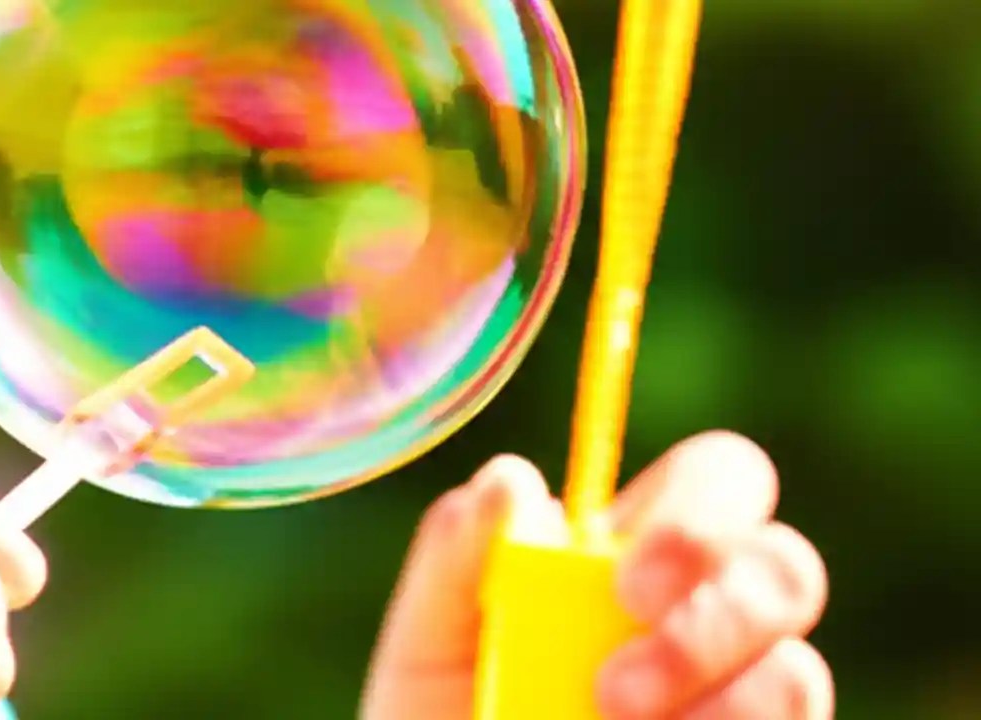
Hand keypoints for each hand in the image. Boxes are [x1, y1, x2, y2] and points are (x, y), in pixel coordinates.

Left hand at [362, 431, 831, 719]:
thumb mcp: (427, 643)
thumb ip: (455, 556)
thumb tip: (514, 478)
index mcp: (629, 557)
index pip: (722, 480)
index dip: (702, 511)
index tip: (628, 581)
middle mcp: (703, 621)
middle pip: (787, 569)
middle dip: (719, 618)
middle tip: (615, 688)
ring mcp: (736, 705)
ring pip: (797, 674)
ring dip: (720, 709)